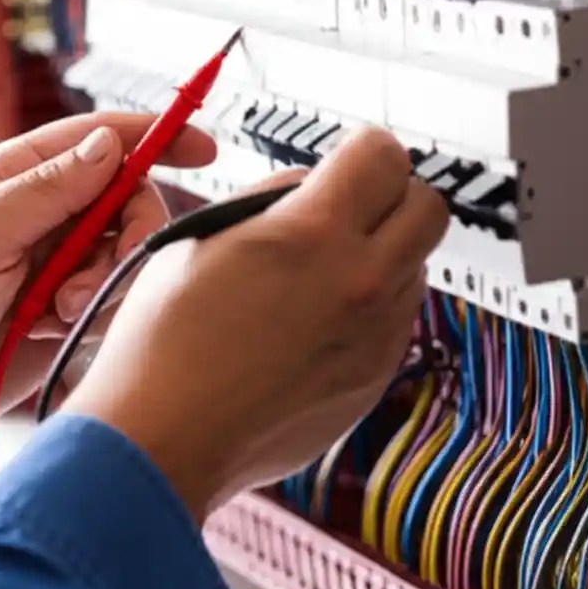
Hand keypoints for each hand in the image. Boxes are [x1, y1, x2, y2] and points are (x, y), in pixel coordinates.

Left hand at [0, 113, 215, 460]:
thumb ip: (45, 190)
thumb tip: (108, 144)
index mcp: (11, 179)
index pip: (95, 140)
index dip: (152, 135)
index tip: (199, 143)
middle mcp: (39, 217)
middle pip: (126, 199)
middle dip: (130, 228)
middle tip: (105, 262)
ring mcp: (53, 267)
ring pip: (124, 255)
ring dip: (106, 281)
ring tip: (61, 308)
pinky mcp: (62, 317)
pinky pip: (112, 304)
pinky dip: (99, 316)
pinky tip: (59, 329)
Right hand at [64, 126, 448, 523]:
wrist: (159, 439)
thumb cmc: (160, 345)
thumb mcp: (194, 240)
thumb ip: (266, 200)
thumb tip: (307, 187)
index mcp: (311, 236)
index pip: (384, 154)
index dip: (361, 150)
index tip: (345, 160)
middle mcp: (358, 284)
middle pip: (428, 207)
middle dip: (390, 196)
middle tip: (345, 208)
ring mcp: (374, 339)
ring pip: (415, 266)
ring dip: (379, 255)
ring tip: (312, 276)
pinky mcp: (372, 382)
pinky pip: (394, 321)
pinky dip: (367, 308)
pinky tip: (307, 324)